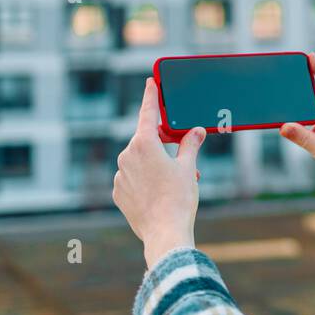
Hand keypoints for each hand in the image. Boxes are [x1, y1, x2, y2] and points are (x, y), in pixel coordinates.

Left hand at [114, 77, 205, 268]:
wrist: (164, 232)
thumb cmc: (178, 198)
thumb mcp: (188, 167)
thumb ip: (190, 145)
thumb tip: (196, 131)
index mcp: (144, 144)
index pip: (147, 113)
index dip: (151, 95)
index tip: (150, 82)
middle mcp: (127, 155)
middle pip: (146, 140)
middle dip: (162, 145)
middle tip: (181, 157)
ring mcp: (120, 175)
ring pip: (138, 161)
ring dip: (154, 165)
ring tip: (173, 182)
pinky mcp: (118, 192)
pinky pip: (131, 179)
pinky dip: (144, 181)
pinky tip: (158, 194)